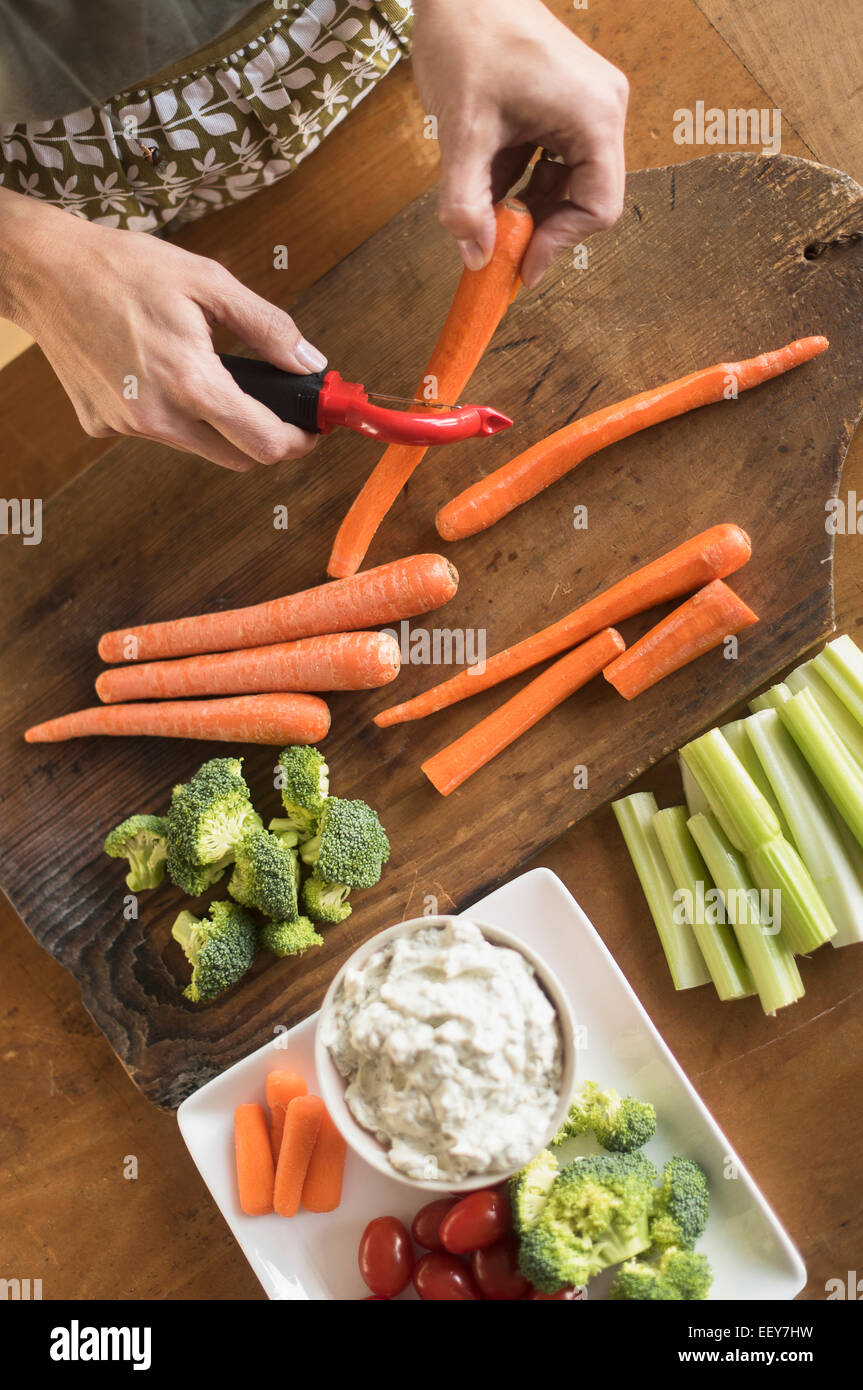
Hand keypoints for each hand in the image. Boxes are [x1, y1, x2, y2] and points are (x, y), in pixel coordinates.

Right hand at [0, 188, 323, 470]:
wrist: (43, 271)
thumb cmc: (119, 267)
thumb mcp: (207, 281)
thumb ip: (267, 327)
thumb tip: (307, 361)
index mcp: (191, 381)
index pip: (263, 444)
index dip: (297, 443)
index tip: (309, 431)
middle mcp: (158, 416)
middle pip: (236, 459)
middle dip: (263, 438)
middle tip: (273, 408)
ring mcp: (127, 426)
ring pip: (196, 446)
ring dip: (215, 424)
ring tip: (205, 373)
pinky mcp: (102, 425)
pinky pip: (155, 432)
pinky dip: (170, 411)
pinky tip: (154, 371)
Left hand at [411, 0, 627, 285]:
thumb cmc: (468, 36)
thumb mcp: (462, 130)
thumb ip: (466, 201)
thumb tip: (476, 258)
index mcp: (594, 116)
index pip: (599, 207)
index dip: (559, 244)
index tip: (519, 266)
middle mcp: (602, 111)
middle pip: (587, 199)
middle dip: (541, 226)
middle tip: (498, 246)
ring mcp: (587, 107)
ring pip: (568, 184)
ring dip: (527, 206)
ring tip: (485, 210)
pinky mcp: (565, 106)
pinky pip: (553, 162)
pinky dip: (522, 182)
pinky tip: (488, 183)